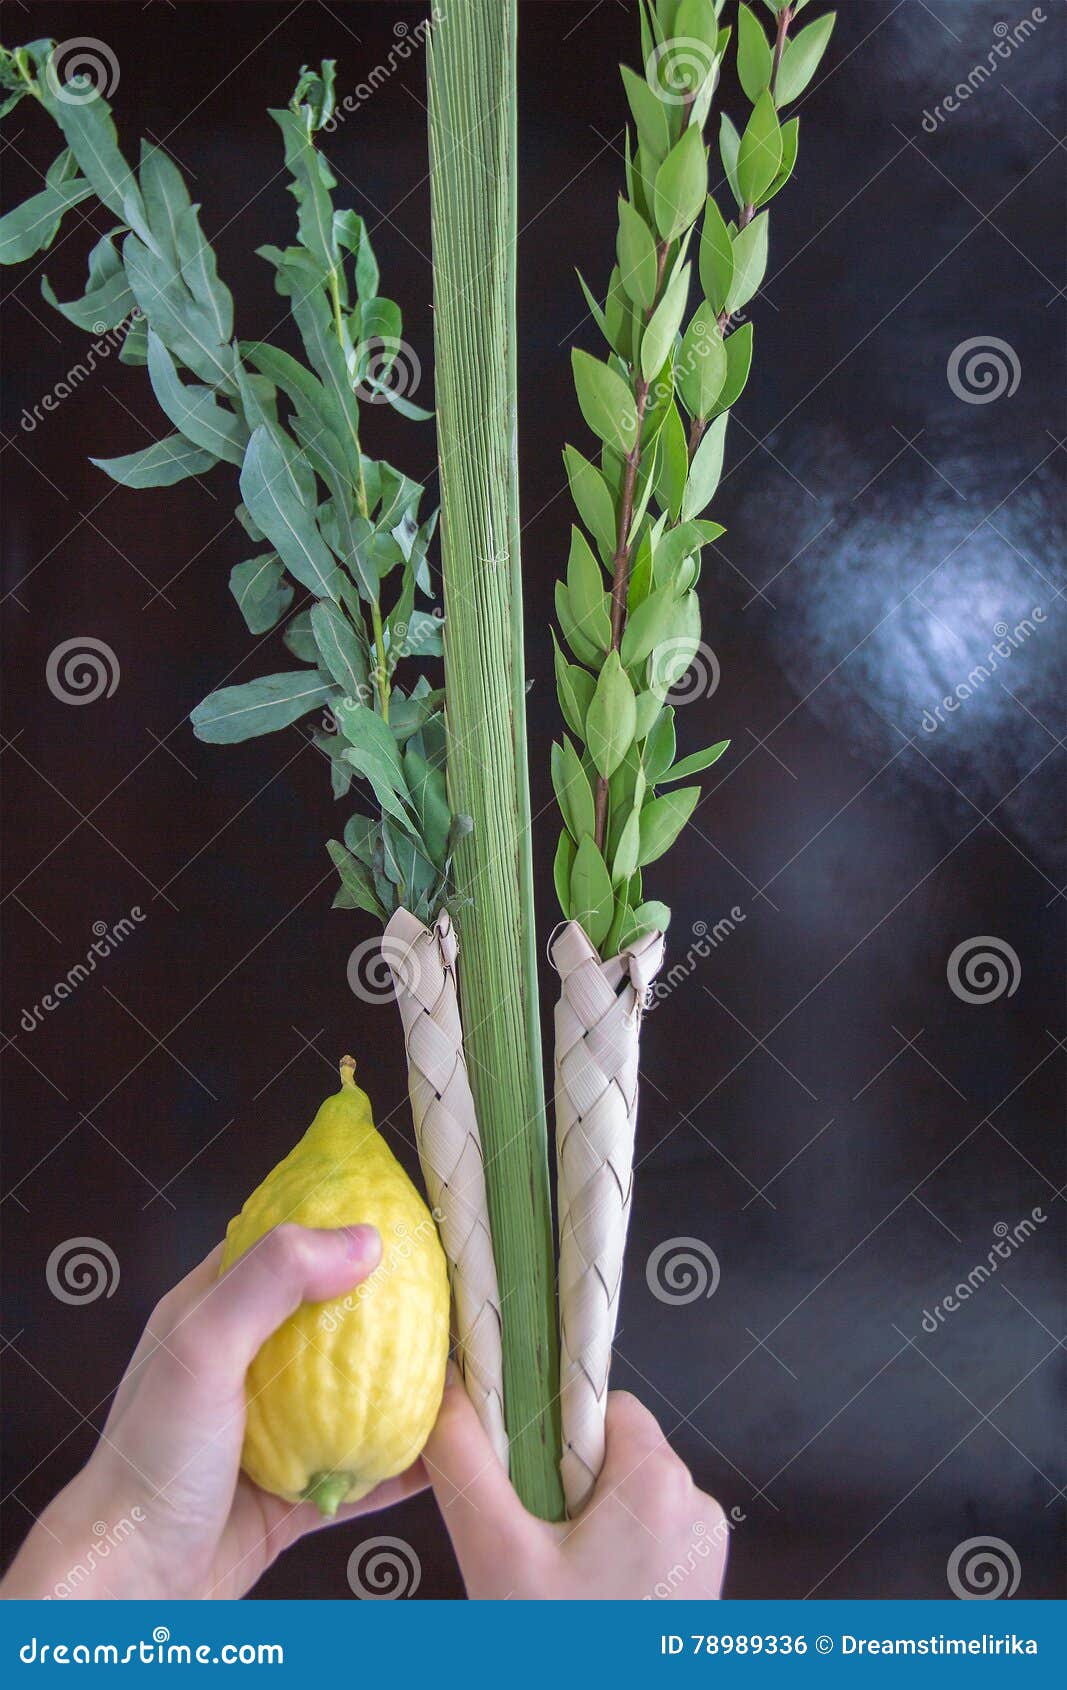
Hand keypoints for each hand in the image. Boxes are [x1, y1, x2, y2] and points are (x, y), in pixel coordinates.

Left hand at [1, 1225, 427, 1599]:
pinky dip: (407, 1459)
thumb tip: (360, 1241)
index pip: (278, 1247)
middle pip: (329, 1318)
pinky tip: (451, 1450)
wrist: (132, 1589)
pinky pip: (365, 1468)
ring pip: (354, 1393)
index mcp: (210, 1316)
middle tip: (448, 1288)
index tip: (396, 1214)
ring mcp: (272, 1432)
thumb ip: (271, 1283)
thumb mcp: (201, 1350)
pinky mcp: (295, 1492)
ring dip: (406, 1381)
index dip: (333, 1223)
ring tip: (463, 1362)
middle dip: (387, 1303)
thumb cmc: (150, 1462)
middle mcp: (244, 1367)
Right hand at [424, 1375, 728, 1598]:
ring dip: (579, 1527)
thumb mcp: (498, 1555)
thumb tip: (444, 1390)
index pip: (597, 1404)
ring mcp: (705, 1554)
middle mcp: (697, 1506)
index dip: (546, 1430)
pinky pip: (645, 1545)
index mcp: (659, 1480)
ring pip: (622, 1501)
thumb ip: (464, 1463)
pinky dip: (607, 1561)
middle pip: (608, 1453)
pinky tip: (578, 1609)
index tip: (514, 1482)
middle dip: (559, 1487)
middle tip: (525, 1549)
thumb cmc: (562, 1656)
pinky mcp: (699, 1593)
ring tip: (550, 1590)